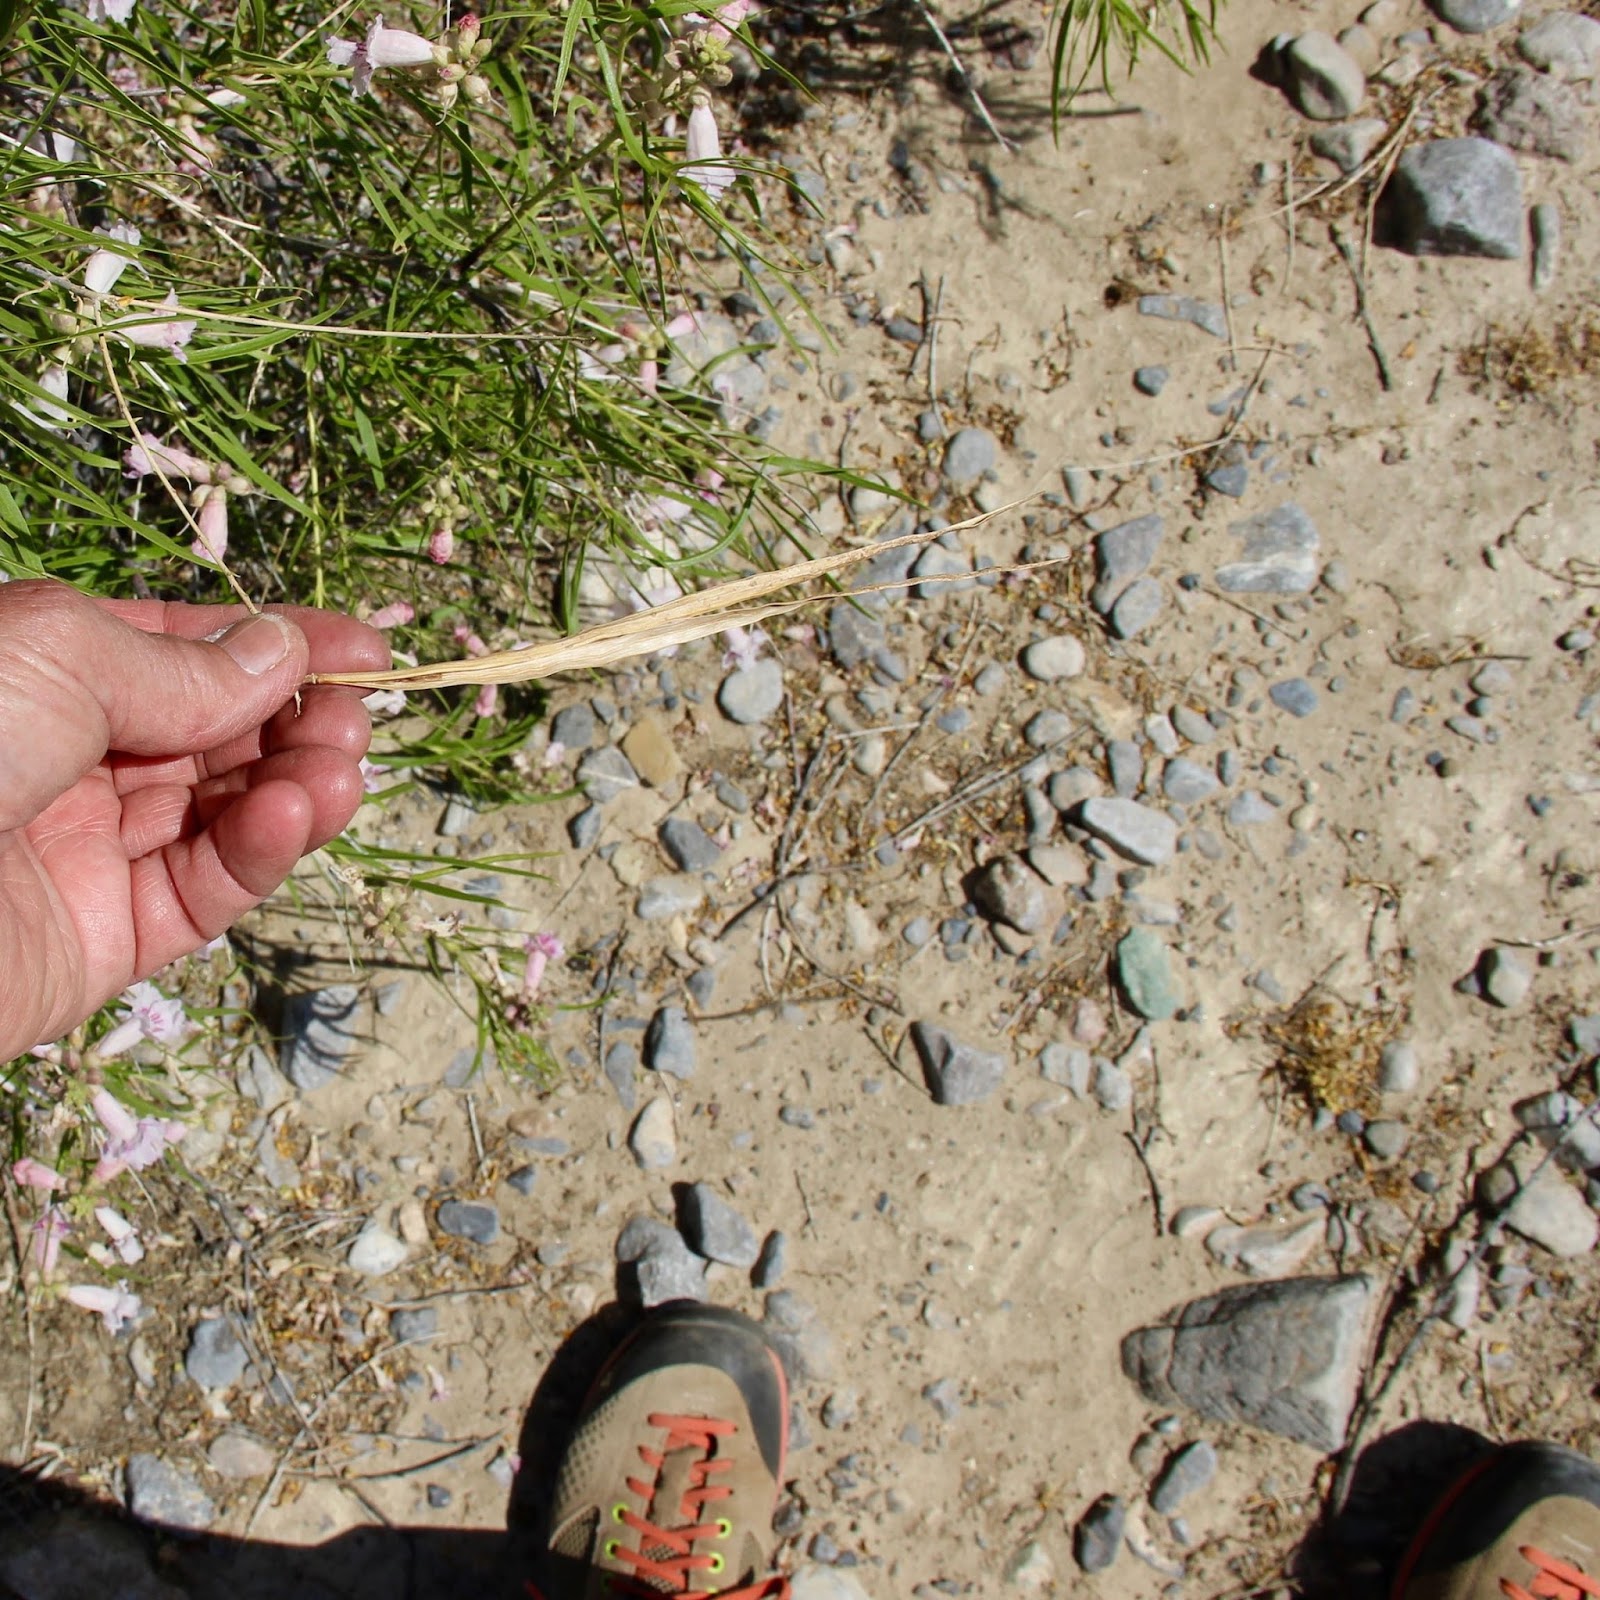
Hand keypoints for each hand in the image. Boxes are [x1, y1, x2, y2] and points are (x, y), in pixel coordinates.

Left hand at [0, 581, 389, 1059]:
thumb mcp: (58, 655)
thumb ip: (186, 663)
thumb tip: (283, 649)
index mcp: (46, 673)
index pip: (187, 652)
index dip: (280, 646)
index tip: (370, 651)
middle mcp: (70, 756)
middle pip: (219, 733)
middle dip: (299, 719)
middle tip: (357, 717)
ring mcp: (88, 850)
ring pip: (225, 812)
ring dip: (296, 785)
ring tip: (341, 771)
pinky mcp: (106, 939)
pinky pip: (203, 890)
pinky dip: (260, 852)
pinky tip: (292, 816)